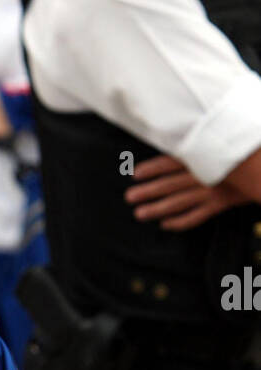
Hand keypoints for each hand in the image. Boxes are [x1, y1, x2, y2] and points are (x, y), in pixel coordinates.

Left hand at [125, 154, 244, 230]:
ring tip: (139, 214)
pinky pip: (195, 217)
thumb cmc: (240, 152)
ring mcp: (211, 191)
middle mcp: (203, 175)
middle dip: (148, 191)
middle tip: (129, 197)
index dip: (152, 168)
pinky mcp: (219, 204)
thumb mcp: (219, 145)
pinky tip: (164, 224)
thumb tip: (176, 148)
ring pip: (179, 202)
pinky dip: (179, 222)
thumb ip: (199, 147)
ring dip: (157, 209)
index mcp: (202, 157)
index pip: (171, 162)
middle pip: (170, 184)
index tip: (135, 174)